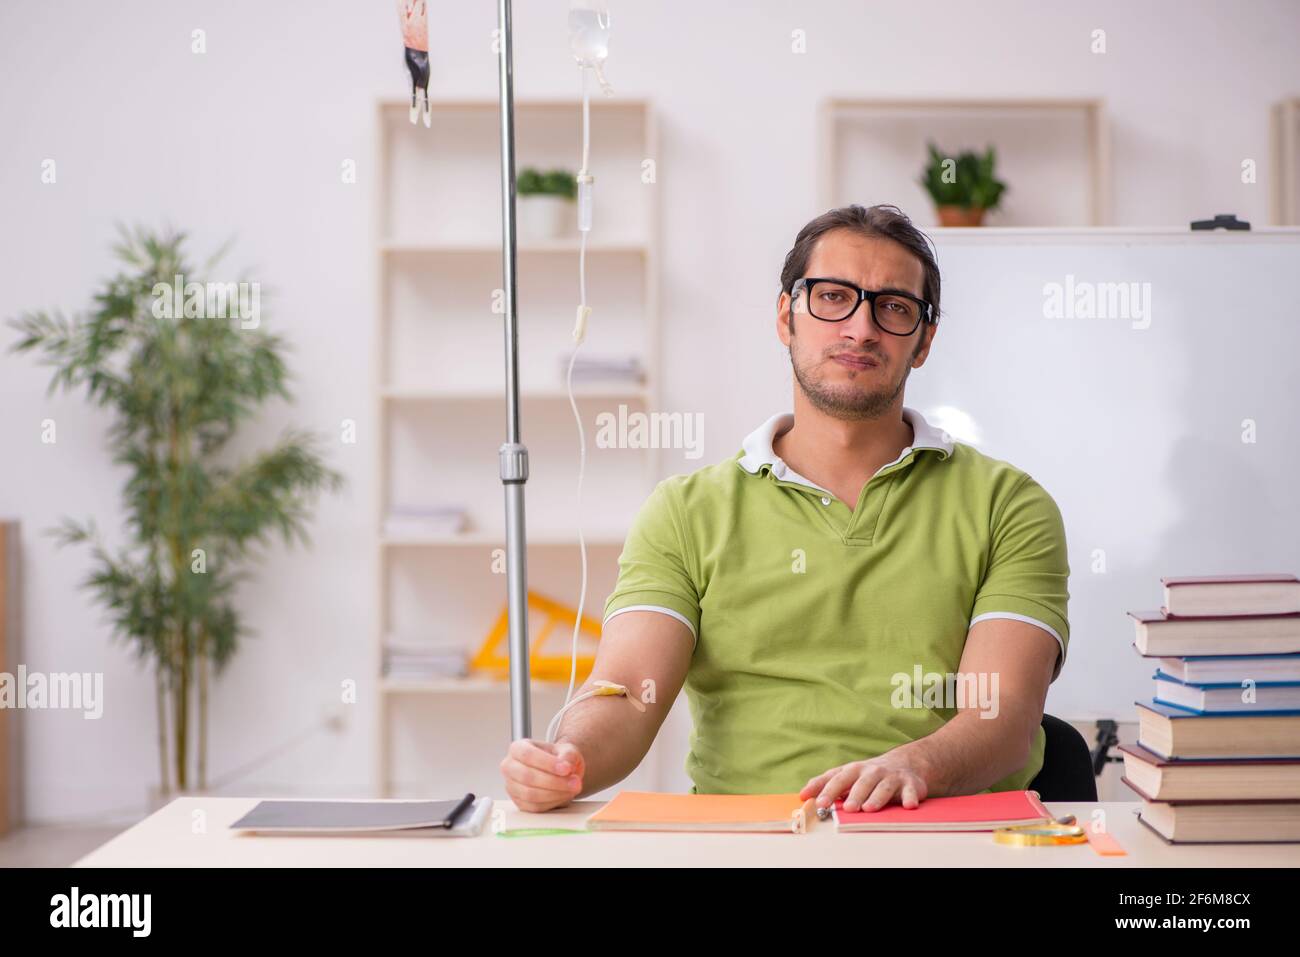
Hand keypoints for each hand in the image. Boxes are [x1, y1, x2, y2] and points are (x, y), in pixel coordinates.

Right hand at [499, 739, 585, 811]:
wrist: (558, 771)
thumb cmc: (558, 758)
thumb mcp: (567, 750)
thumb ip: (568, 755)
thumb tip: (566, 764)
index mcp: (517, 748)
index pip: (528, 755)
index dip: (548, 763)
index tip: (566, 769)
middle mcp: (510, 767)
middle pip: (527, 777)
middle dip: (554, 781)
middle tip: (575, 782)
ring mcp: (512, 786)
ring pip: (531, 794)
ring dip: (555, 793)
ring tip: (572, 788)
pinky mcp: (519, 803)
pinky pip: (535, 807)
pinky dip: (552, 803)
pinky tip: (564, 795)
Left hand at [799, 750, 930, 812]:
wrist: (905, 764)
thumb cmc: (869, 774)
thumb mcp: (847, 775)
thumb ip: (826, 783)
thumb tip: (803, 794)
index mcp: (854, 770)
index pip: (837, 779)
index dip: (827, 790)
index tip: (817, 802)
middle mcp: (872, 772)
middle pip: (861, 783)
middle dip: (854, 795)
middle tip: (848, 808)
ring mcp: (891, 777)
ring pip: (883, 787)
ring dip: (876, 797)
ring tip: (869, 808)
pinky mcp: (910, 784)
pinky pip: (911, 791)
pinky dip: (910, 797)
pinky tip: (908, 805)